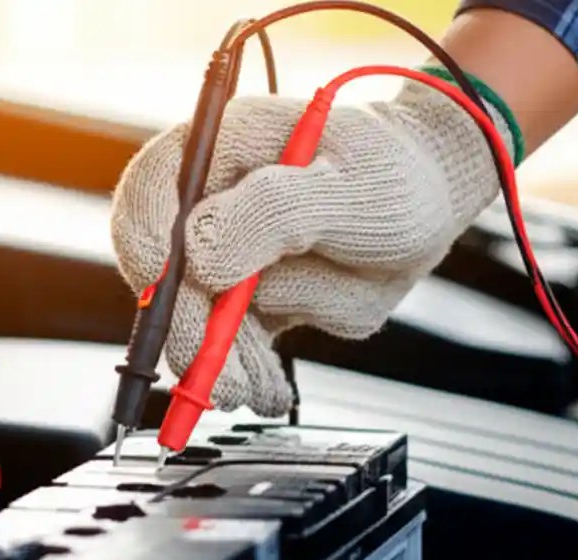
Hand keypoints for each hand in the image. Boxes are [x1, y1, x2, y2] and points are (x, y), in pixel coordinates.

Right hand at [110, 82, 510, 415]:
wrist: (430, 201)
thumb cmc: (396, 176)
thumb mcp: (349, 191)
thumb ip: (274, 213)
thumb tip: (196, 252)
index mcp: (220, 150)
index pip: (149, 196)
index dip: (147, 250)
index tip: (177, 301)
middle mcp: (209, 202)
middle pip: (160, 271)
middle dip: (186, 331)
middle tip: (219, 378)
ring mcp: (224, 253)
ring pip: (194, 318)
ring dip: (218, 364)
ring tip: (258, 391)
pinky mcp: (242, 296)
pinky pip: (228, 343)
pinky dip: (245, 372)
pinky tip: (269, 390)